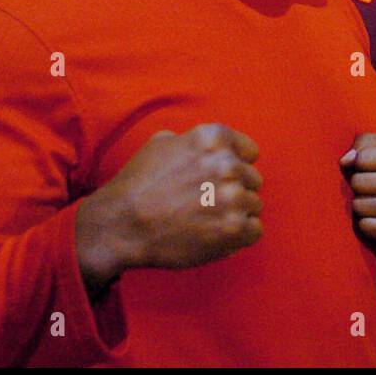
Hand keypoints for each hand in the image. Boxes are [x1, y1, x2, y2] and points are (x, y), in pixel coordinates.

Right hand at [77, 123, 262, 290]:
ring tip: (205, 220)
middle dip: (234, 191)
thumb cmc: (138, 185)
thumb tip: (213, 147)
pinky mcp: (234, 227)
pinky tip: (215, 235)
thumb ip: (194, 140)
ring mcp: (232, 196)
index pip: (250, 152)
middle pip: (253, 179)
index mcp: (213, 138)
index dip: (235, 167)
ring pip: (254, 205)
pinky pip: (255, 230)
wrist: (120, 225)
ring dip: (235, 214)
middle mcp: (227, 164)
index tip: (218, 180)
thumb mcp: (161, 143)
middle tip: (206, 203)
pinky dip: (239, 236)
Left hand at [340, 132, 375, 251]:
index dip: (359, 164)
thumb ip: (366, 143)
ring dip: (361, 206)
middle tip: (374, 190)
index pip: (363, 157)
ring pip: (360, 205)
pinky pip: (367, 226)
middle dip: (359, 186)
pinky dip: (366, 224)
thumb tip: (346, 160)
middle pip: (359, 181)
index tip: (371, 170)